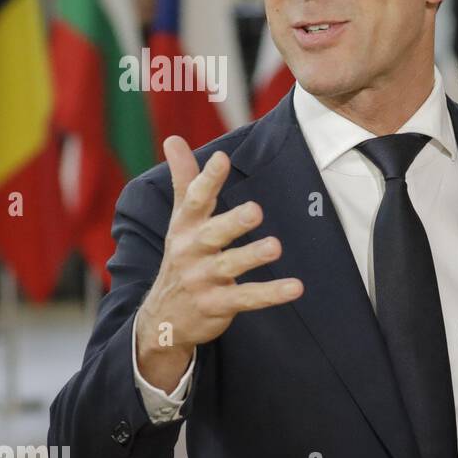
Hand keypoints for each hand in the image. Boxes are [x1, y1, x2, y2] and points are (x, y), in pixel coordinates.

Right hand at [135, 135, 303, 390]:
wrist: (162, 318)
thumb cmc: (182, 257)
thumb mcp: (181, 220)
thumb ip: (185, 180)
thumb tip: (173, 138)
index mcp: (185, 227)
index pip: (195, 200)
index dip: (208, 179)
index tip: (222, 158)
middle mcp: (191, 251)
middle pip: (213, 233)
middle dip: (232, 222)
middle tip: (255, 210)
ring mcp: (202, 279)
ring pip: (229, 266)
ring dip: (251, 256)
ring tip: (275, 246)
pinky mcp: (217, 305)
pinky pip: (246, 298)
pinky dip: (271, 293)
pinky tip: (295, 287)